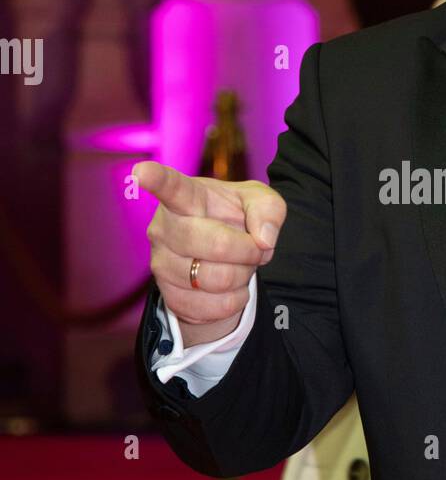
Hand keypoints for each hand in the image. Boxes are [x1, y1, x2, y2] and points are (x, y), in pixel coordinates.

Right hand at [134, 161, 286, 345]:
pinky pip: (212, 308)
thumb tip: (264, 238)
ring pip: (215, 279)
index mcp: (187, 197)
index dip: (156, 179)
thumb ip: (269, 210)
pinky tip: (230, 287)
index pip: (170, 187)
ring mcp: (162, 263)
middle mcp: (165, 228)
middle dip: (248, 250)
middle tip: (254, 247)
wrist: (227, 258)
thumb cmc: (238, 218)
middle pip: (216, 244)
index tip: (141, 171)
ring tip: (239, 264)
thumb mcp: (260, 203)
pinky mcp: (169, 296)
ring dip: (242, 276)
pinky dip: (234, 300)